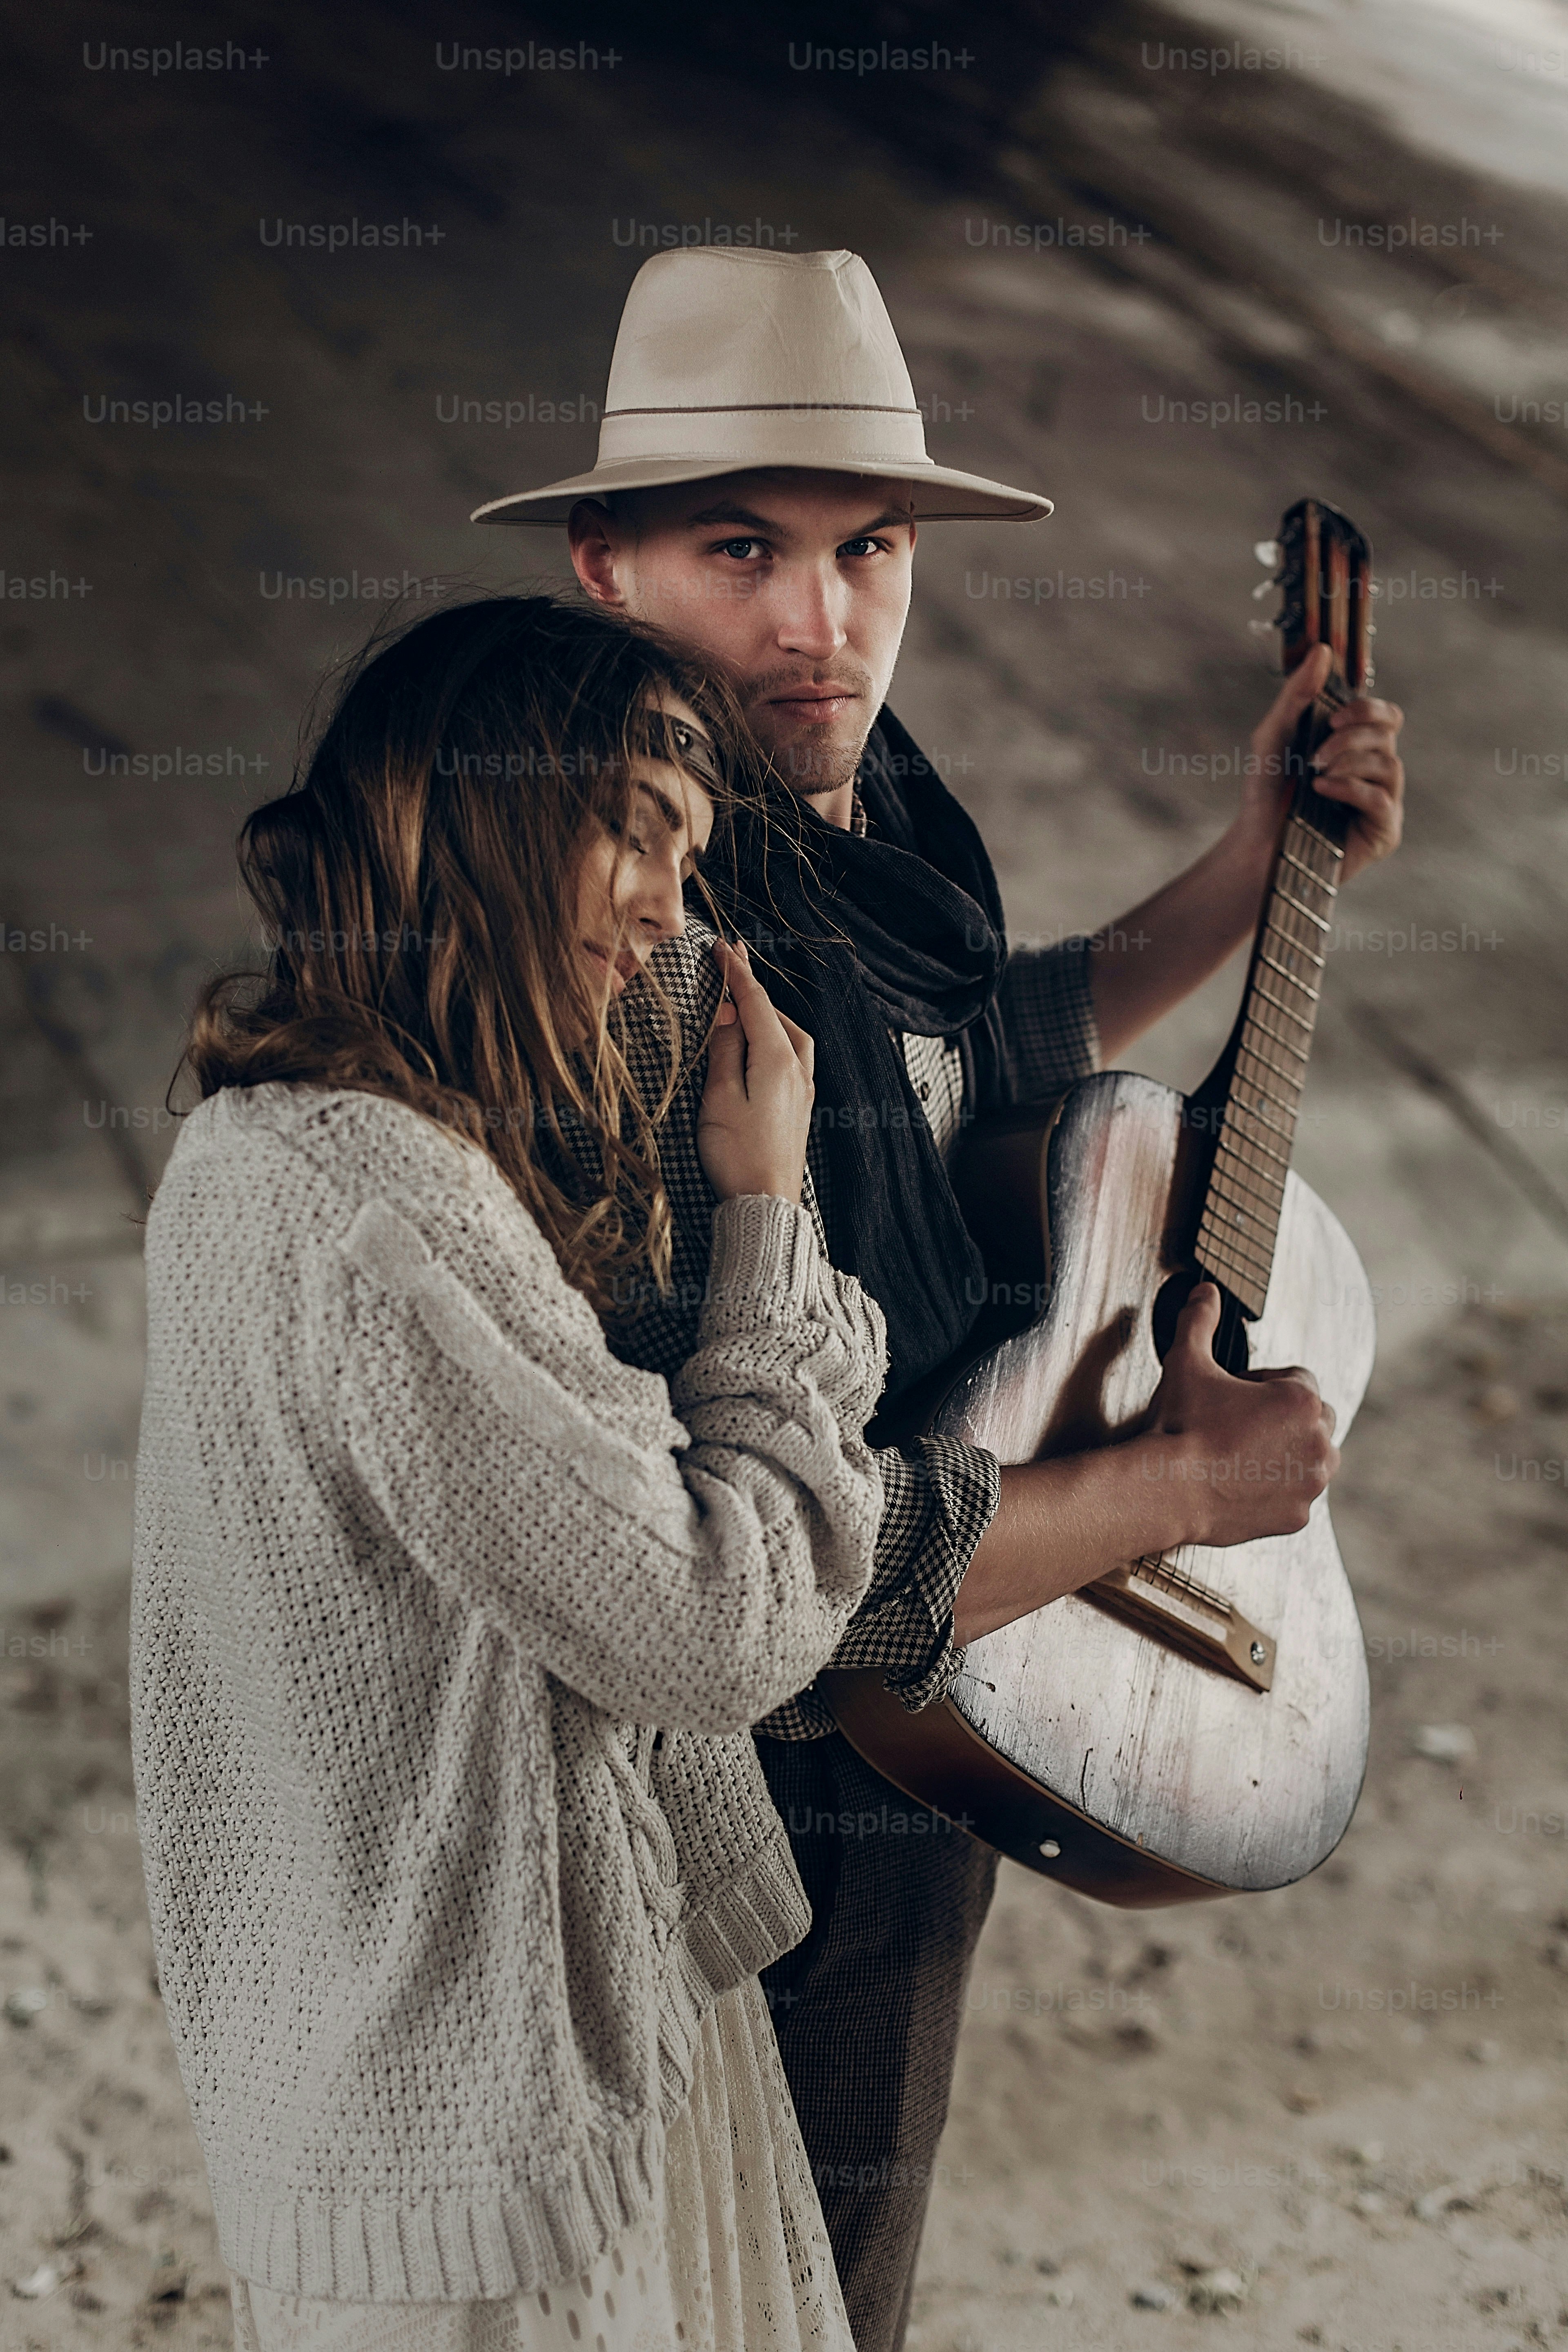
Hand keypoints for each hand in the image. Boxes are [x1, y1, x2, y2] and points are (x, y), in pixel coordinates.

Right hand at [697, 940, 814, 1204]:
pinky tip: (760, 1044)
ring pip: (789, 1034)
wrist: (765, 1204)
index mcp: (777, 1058)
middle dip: (753, 988)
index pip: (754, 1001)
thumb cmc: (737, 1154)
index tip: (722, 946)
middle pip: (776, 1014)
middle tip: (731, 964)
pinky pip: (792, 1056)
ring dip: (766, 1013)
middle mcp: (798, 1068)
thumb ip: (724, 1049)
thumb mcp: (719, 1096)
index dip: (736, 971)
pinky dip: (774, 1037)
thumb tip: (727, 1011)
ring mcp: (803, 1088)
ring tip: (740, 1004)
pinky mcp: (800, 1106)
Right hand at [1140, 1282, 1339, 1547]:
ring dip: (1287, 1454)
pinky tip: (1241, 1484)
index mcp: (1301, 1400)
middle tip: (1238, 1425)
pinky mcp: (1297, 1517)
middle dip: (1283, 1419)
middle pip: (1314, 1419)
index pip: (1300, 1379)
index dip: (1263, 1384)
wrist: (1164, 1490)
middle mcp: (1318, 1442)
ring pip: (1311, 1459)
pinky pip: (1296, 1496)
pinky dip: (1277, 1491)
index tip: (1235, 1396)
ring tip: (1241, 1454)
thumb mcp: (1186, 1363)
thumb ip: (1200, 1322)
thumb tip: (1205, 1291)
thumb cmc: (1178, 1425)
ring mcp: (1310, 1483)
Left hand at [1244, 642, 1404, 882]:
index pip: (1386, 715)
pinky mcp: (1384, 831)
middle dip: (1351, 736)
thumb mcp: (1274, 735)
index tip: (1332, 717)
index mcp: (1358, 746)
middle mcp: (1376, 771)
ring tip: (1314, 776)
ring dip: (1347, 764)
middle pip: (1389, 734)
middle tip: (1316, 753)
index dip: (1366, 709)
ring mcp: (1384, 802)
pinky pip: (1381, 799)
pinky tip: (1322, 791)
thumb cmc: (1266, 791)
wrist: (1256, 843)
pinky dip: (1349, 788)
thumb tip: (1323, 651)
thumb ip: (1297, 693)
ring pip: (1389, 765)